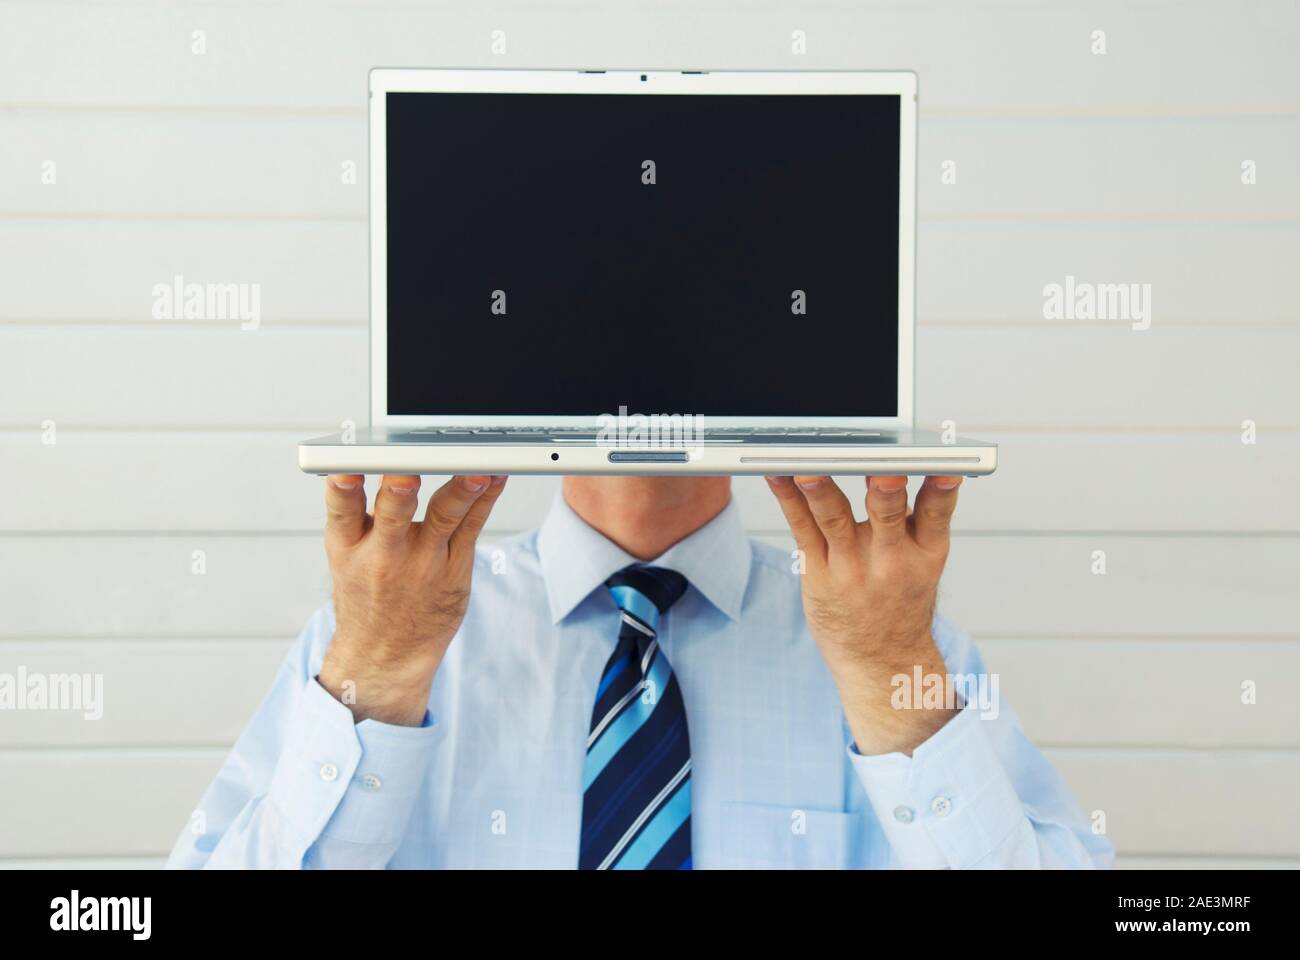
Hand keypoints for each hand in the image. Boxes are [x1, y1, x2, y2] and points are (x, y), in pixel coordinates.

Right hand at [318, 473, 507, 725]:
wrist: (387, 654)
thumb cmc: (367, 596)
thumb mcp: (346, 557)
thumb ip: (357, 513)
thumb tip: (376, 459)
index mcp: (348, 546)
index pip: (341, 510)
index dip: (343, 488)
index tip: (347, 469)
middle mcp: (384, 555)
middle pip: (393, 513)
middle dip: (400, 489)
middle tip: (408, 472)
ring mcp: (423, 563)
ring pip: (444, 517)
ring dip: (461, 490)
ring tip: (476, 470)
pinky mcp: (455, 568)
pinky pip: (472, 526)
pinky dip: (485, 498)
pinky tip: (495, 476)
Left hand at [766, 474, 962, 755]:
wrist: (879, 658)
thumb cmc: (901, 600)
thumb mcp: (925, 561)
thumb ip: (918, 515)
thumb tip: (897, 463)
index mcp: (926, 552)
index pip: (937, 514)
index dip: (943, 490)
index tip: (946, 470)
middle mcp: (891, 560)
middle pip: (887, 514)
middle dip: (885, 491)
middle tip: (882, 470)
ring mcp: (851, 569)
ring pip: (835, 520)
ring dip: (821, 492)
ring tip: (809, 470)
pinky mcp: (818, 574)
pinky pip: (802, 529)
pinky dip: (788, 500)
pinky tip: (778, 476)